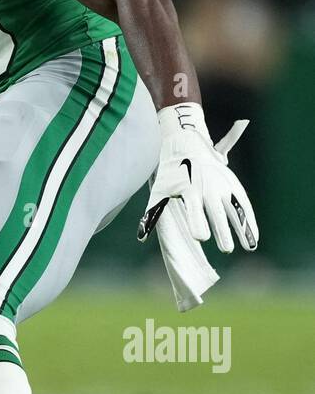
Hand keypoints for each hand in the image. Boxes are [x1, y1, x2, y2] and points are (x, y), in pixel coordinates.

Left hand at [137, 103, 258, 252]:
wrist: (187, 144)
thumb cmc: (171, 173)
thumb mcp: (160, 190)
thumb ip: (152, 214)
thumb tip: (140, 238)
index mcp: (189, 189)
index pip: (194, 209)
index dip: (197, 223)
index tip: (201, 238)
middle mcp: (207, 187)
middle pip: (216, 212)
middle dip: (222, 230)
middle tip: (226, 249)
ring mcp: (222, 184)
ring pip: (234, 208)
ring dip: (242, 227)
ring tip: (250, 247)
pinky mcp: (232, 183)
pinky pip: (243, 203)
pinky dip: (250, 219)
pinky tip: (254, 236)